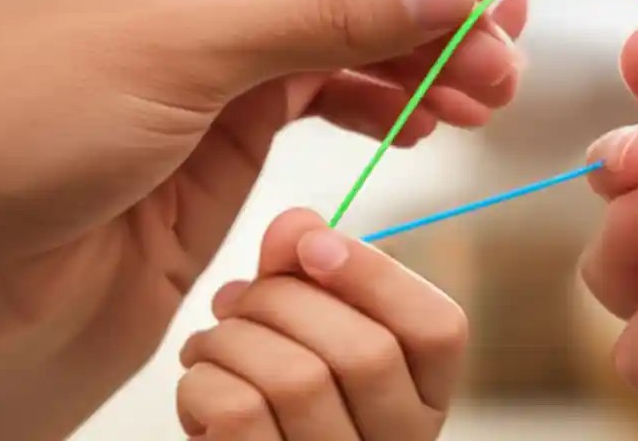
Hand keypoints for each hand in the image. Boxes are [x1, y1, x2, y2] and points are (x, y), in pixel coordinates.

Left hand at [0, 0, 523, 437]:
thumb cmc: (23, 130)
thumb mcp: (182, 56)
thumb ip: (323, 19)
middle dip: (419, 9)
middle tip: (507, 33)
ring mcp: (199, 49)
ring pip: (330, 40)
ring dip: (410, 63)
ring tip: (489, 88)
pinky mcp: (216, 122)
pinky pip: (314, 95)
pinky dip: (372, 105)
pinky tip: (426, 117)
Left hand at [177, 209, 464, 439]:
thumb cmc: (265, 388)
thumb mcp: (298, 325)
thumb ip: (304, 269)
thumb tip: (299, 225)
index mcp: (420, 394)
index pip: (438, 329)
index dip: (378, 275)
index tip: (313, 245)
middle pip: (367, 351)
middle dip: (282, 300)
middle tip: (238, 301)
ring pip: (297, 380)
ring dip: (232, 341)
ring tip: (210, 344)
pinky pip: (240, 412)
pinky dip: (202, 382)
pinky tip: (199, 387)